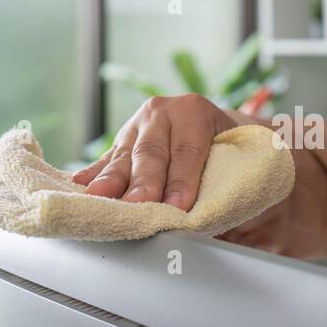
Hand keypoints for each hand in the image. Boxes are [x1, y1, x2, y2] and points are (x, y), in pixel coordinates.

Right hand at [72, 94, 237, 210]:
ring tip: (100, 197)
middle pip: (151, 152)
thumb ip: (238, 178)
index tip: (178, 207)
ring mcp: (137, 127)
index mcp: (194, 111)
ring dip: (111, 180)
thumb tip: (224, 214)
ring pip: (124, 157)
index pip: (188, 150)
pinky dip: (93, 175)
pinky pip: (106, 161)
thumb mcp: (246, 154)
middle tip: (139, 205)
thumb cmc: (237, 148)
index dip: (183, 179)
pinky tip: (80, 186)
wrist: (223, 130)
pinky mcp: (121, 144)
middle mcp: (161, 114)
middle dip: (144, 182)